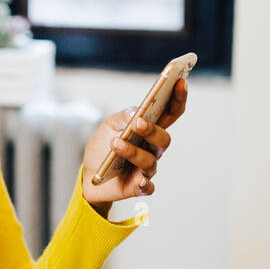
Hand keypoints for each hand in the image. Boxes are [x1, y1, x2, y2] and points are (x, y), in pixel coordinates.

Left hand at [81, 77, 187, 214]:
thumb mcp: (107, 126)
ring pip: (150, 160)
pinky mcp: (139, 186)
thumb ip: (122, 117)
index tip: (180, 81)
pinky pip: (148, 187)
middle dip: (153, 130)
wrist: (89, 176)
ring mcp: (147, 168)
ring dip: (133, 151)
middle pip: (163, 138)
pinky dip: (145, 184)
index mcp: (149, 129)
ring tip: (115, 143)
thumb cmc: (102, 148)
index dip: (178, 98)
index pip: (170, 113)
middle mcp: (152, 148)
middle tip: (138, 122)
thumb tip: (135, 111)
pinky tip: (139, 179)